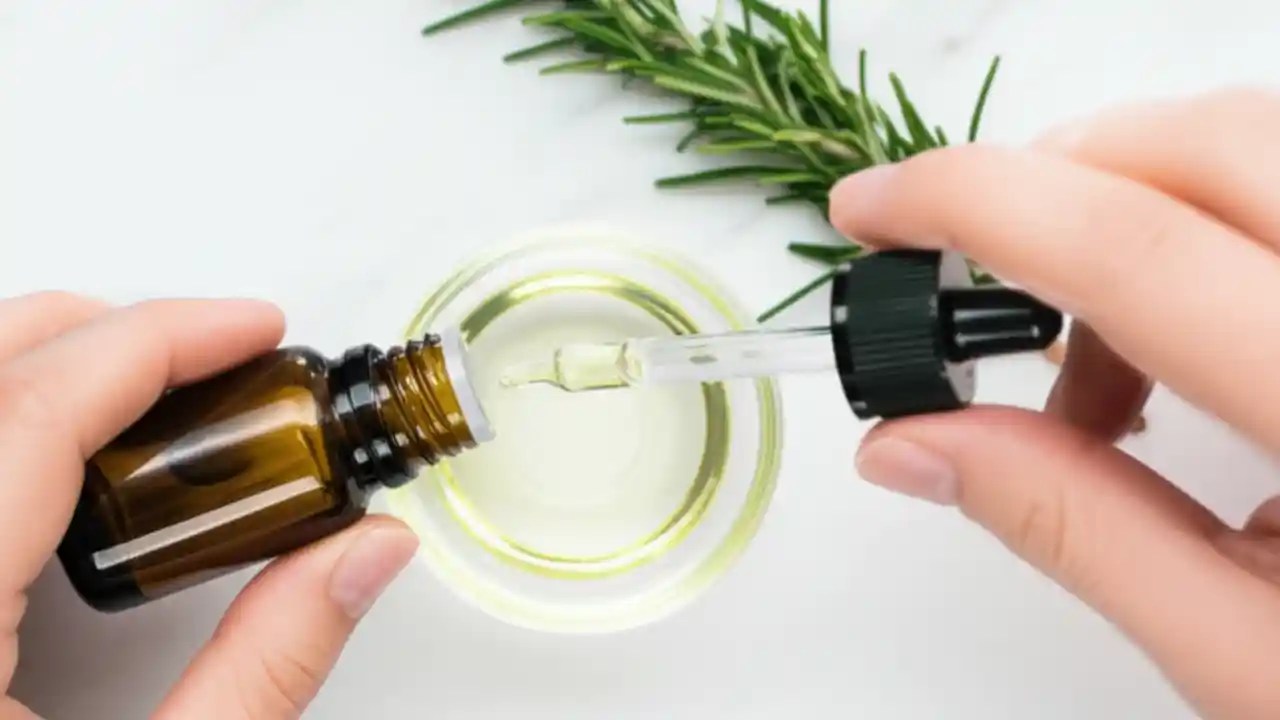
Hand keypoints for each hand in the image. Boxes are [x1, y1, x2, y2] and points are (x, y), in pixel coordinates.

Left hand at [0, 295, 419, 718]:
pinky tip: (89, 460)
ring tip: (168, 393)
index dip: (156, 339)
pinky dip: (22, 420)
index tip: (254, 328)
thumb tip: (368, 551)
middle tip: (215, 348)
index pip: (31, 410)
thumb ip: (267, 666)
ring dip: (58, 367)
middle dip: (102, 329)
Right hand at [828, 88, 1279, 719]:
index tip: (871, 210)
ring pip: (1267, 148)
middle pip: (1207, 146)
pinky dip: (1216, 230)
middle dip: (1055, 186)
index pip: (1131, 249)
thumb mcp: (1244, 659)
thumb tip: (914, 443)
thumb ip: (1069, 528)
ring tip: (1106, 379)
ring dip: (1135, 216)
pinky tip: (1202, 349)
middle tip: (989, 294)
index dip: (968, 203)